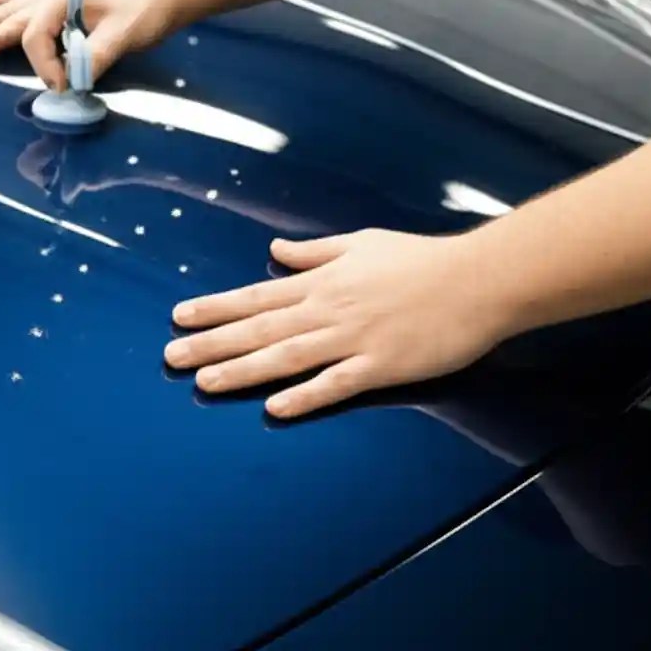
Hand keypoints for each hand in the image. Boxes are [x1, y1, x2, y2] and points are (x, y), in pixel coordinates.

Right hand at [0, 0, 176, 90]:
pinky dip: (12, 2)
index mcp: (63, 0)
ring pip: (15, 8)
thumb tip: (73, 80)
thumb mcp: (123, 35)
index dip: (43, 66)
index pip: (35, 37)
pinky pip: (30, 0)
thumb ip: (95, 57)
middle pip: (12, 18)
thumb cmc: (146, 10)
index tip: (60, 86)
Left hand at [165, 230, 512, 417]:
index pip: (256, 295)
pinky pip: (336, 384)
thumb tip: (275, 250)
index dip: (215, 307)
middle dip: (212, 342)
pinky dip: (305, 395)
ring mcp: (353, 339)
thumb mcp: (361, 243)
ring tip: (205, 382)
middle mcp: (328, 310)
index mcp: (322, 282)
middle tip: (171, 356)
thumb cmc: (423, 259)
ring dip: (243, 370)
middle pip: (259, 328)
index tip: (179, 316)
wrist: (479, 279)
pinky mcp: (381, 365)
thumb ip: (315, 252)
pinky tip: (275, 408)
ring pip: (287, 356)